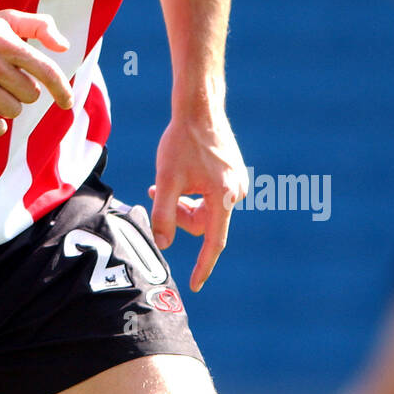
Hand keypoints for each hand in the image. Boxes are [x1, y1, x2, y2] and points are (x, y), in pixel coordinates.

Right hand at [0, 7, 72, 136]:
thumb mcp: (5, 19)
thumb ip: (39, 26)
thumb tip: (64, 46)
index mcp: (7, 43)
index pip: (46, 70)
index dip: (62, 89)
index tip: (67, 102)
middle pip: (30, 95)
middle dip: (24, 92)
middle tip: (7, 82)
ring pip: (13, 110)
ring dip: (9, 106)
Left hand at [148, 108, 247, 292]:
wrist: (198, 108)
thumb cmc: (181, 141)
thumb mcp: (166, 179)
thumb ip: (163, 214)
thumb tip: (164, 245)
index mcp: (224, 196)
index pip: (213, 241)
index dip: (203, 265)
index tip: (195, 285)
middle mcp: (236, 192)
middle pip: (204, 223)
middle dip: (180, 215)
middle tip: (156, 192)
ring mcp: (237, 183)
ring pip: (206, 209)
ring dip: (184, 202)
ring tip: (163, 181)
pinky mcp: (233, 175)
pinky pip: (211, 196)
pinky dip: (193, 192)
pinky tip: (181, 174)